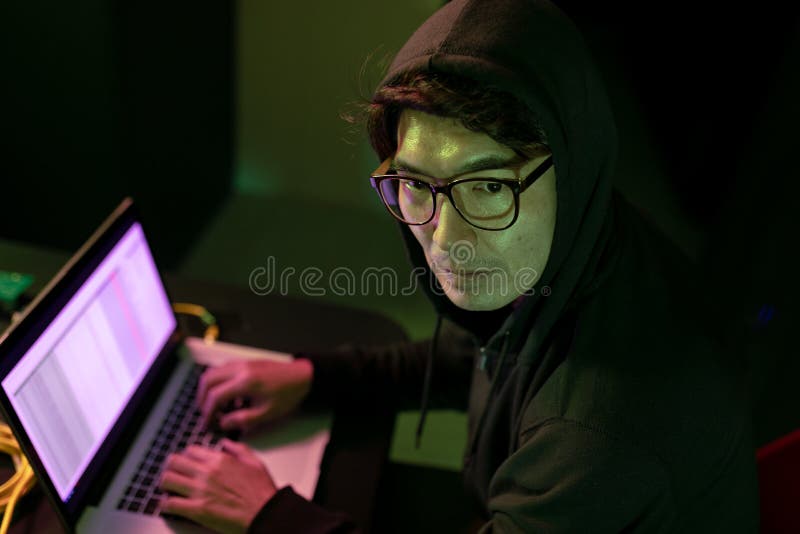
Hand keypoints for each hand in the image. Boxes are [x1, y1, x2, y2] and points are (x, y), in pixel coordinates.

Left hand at [160, 439, 276, 532]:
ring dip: (166, 484)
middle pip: (174, 461)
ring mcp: (200, 491)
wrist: (265, 514)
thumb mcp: (255, 462)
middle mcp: (207, 472)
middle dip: (171, 467)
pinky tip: (170, 505)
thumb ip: (239, 449)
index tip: (187, 461)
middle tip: (173, 473)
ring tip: (169, 488)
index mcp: (220, 460)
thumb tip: (226, 443)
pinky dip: (166, 504)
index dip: (187, 456)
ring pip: (167, 480)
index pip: (191, 450)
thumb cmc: (262, 491)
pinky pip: (170, 504)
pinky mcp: (197, 510)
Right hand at [197, 357, 312, 432]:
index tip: (207, 424)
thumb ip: (242, 420)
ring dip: (208, 388)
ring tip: (213, 405)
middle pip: (207, 380)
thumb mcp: (266, 413)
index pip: (215, 396)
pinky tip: (226, 394)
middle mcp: (239, 368)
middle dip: (202, 398)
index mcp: (245, 382)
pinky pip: (222, 368)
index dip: (207, 413)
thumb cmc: (286, 395)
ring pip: (212, 371)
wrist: (301, 376)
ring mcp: (241, 362)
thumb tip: (222, 423)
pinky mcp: (245, 361)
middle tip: (205, 413)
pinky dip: (217, 380)